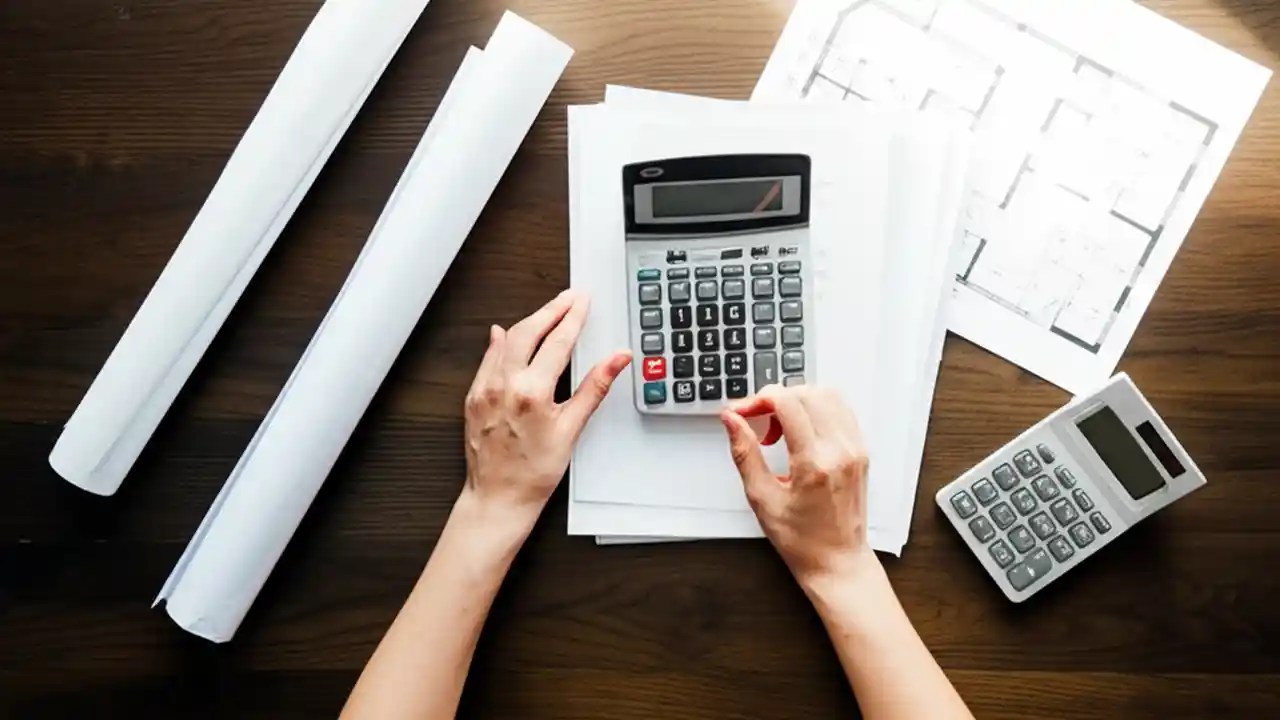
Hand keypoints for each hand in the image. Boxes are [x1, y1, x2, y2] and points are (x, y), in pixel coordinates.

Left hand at [462, 290, 630, 531]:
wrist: (498, 498)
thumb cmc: (534, 473)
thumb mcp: (572, 429)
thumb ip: (594, 387)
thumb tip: (617, 360)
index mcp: (531, 392)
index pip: (558, 341)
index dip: (573, 317)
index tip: (583, 302)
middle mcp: (503, 385)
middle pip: (529, 331)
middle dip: (551, 309)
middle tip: (569, 298)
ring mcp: (484, 389)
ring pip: (506, 340)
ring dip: (528, 322)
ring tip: (547, 311)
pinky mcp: (473, 397)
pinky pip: (488, 359)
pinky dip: (501, 342)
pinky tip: (505, 333)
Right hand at [720, 386, 875, 589]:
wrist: (837, 561)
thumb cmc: (802, 540)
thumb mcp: (762, 498)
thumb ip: (745, 453)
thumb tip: (731, 420)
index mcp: (815, 463)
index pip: (787, 403)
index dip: (758, 399)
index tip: (741, 412)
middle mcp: (840, 450)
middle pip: (806, 393)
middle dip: (775, 398)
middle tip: (756, 421)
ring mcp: (855, 449)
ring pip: (826, 396)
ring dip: (797, 401)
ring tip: (778, 427)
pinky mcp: (861, 451)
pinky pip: (840, 411)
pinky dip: (816, 410)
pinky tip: (800, 432)